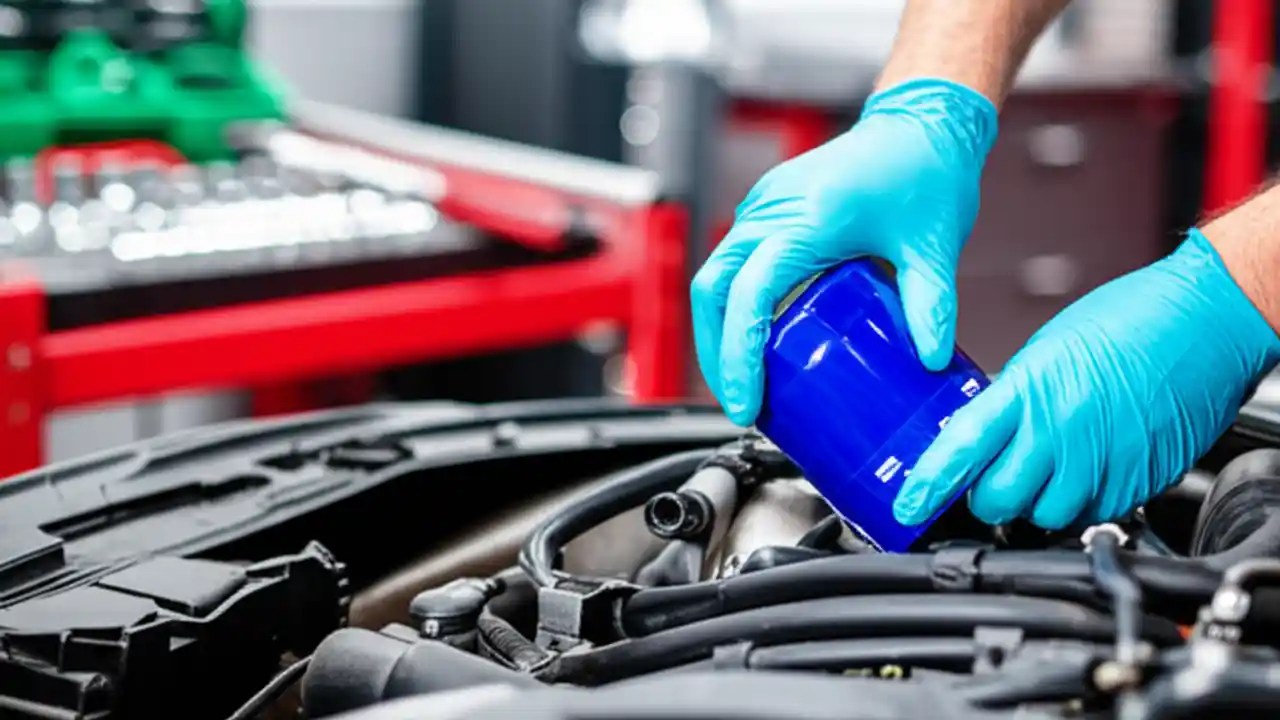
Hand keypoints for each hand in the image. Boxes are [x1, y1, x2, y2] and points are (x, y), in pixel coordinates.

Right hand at [690, 78, 997, 424]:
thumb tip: (928, 361)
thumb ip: (931, 306)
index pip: (751, 294)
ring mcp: (765, 206)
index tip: (746, 402)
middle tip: (739, 405)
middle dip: (716, 354)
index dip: (740, 354)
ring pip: (716, 276)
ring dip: (720, 331)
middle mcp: (773, 208)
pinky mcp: (768, 209)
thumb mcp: (934, 247)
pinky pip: (735, 261)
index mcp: (808, 217)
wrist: (920, 121)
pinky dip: (735, 305)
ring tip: (743, 382)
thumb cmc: (925, 171)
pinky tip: (757, 339)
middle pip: (713, 290)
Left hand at [893, 230, 1279, 529]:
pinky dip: (1081, 501)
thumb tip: (985, 432)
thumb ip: (1012, 399)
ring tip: (1049, 465)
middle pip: (997, 500)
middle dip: (986, 496)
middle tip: (992, 476)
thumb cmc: (1129, 321)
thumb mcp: (1045, 351)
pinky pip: (1091, 513)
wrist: (1206, 321)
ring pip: (1043, 515)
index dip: (928, 485)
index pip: (961, 449)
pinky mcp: (1135, 483)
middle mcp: (1060, 434)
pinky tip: (1088, 466)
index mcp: (1028, 393)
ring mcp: (1100, 464)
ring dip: (1037, 500)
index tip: (906, 506)